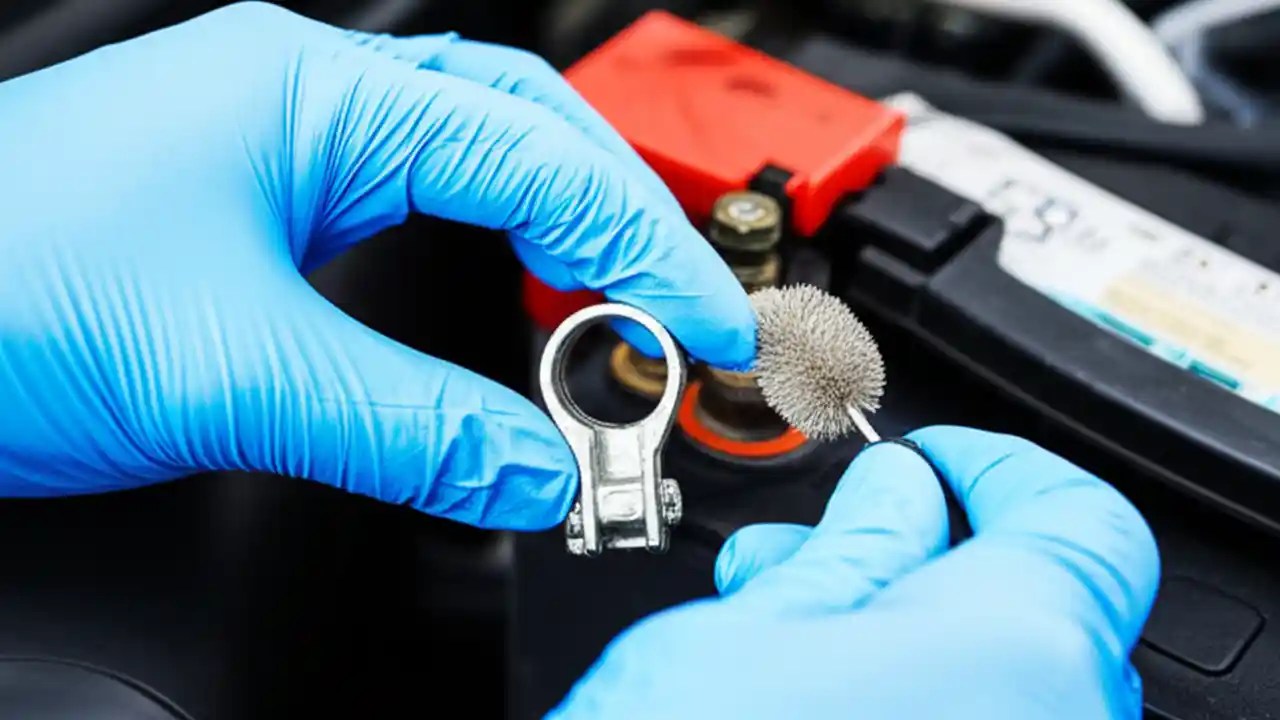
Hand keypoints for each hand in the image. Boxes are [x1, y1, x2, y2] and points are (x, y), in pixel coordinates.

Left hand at [0, 3, 752, 527]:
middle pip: (525, 133)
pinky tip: (509, 309)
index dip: (640, 246)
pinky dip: (483, 265)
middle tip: (678, 316)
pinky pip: (414, 214)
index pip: (537, 158)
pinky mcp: (261, 209)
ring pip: (474, 167)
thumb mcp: (234, 370)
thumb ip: (409, 428)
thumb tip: (532, 473)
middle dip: (617, 223)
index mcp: (313, 93)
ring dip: (556, 240)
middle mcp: (306, 102)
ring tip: (618, 314)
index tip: (703, 327)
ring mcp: (283, 148)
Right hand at [549, 427, 1159, 718]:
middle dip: (918, 553)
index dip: (996, 468)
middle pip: (1032, 606)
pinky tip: (808, 695)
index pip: (1079, 519)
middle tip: (816, 542)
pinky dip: (910, 708)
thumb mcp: (752, 626)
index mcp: (1022, 651)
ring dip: (902, 633)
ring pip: (997, 685)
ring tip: (780, 622)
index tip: (927, 461)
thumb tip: (898, 495)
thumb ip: (852, 543)